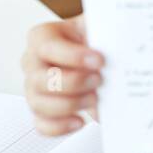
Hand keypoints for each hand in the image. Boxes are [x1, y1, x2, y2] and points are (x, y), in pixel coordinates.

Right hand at [21, 15, 103, 134]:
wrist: (96, 55)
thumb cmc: (92, 39)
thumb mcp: (98, 26)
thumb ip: (104, 33)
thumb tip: (119, 49)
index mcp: (43, 36)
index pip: (47, 47)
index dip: (73, 56)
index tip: (99, 60)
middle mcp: (33, 62)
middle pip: (40, 78)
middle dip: (73, 83)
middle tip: (98, 81)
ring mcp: (34, 88)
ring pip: (38, 103)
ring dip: (69, 105)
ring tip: (94, 99)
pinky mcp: (41, 110)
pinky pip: (41, 124)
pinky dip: (60, 126)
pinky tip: (80, 120)